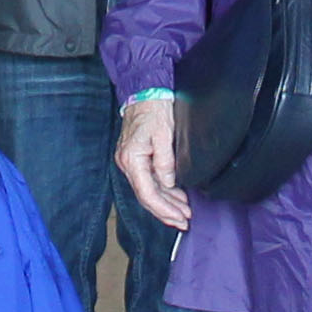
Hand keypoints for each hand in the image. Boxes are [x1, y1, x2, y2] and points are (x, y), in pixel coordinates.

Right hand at [116, 97, 189, 230]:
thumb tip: (169, 183)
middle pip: (146, 196)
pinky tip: (175, 195)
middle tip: (184, 221)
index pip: (147, 194)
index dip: (164, 209)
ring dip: (166, 203)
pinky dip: (163, 190)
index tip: (180, 217)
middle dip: (166, 211)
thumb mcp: (164, 134)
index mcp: (131, 159)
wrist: (145, 90)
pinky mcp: (137, 157)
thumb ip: (166, 162)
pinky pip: (149, 180)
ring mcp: (130, 161)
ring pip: (148, 190)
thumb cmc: (154, 108)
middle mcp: (127, 163)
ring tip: (183, 212)